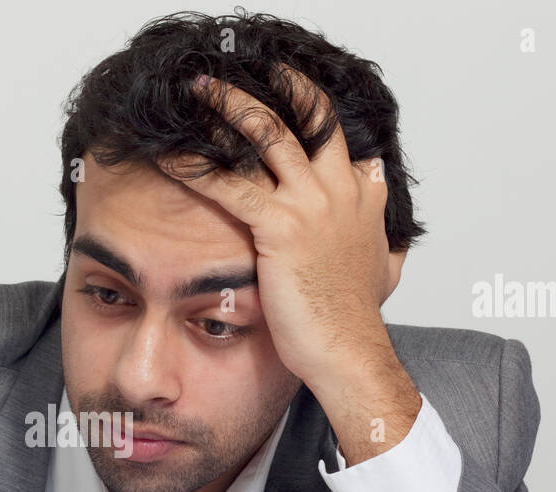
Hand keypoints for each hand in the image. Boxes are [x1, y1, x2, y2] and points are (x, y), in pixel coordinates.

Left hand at [159, 67, 418, 462]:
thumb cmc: (354, 319)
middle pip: (309, 117)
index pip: (340, 140)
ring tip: (199, 91)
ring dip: (229, 105)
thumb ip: (382, 240)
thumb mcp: (383, 269)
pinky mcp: (280, 228)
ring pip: (268, 134)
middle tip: (236, 76)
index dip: (313, 112)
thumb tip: (387, 229)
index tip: (287, 92)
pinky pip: (230, 185)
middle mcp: (339, 190)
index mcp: (362, 197)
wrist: (348, 351)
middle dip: (273, 88)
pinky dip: (196, 167)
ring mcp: (311, 205)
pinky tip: (168, 158)